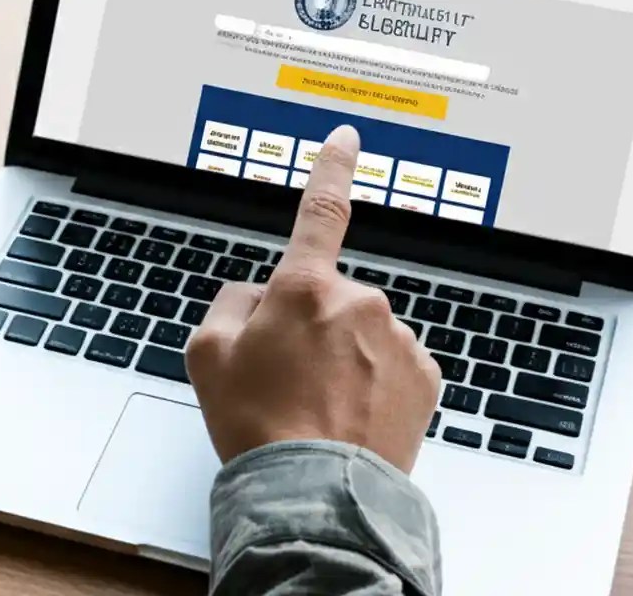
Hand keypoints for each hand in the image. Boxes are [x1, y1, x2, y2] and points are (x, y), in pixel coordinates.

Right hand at [186, 125, 440, 472]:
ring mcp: (397, 340)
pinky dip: (374, 381)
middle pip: (329, 295)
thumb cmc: (258, 425)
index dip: (332, 168)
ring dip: (345, 355)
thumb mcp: (207, 356)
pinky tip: (351, 413)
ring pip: (364, 331)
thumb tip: (258, 295)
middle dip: (310, 322)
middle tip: (286, 376)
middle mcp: (359, 303)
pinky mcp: (425, 376)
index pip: (321, 210)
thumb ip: (230, 304)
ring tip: (319, 406)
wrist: (315, 492)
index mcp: (304, 288)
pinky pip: (393, 362)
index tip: (346, 138)